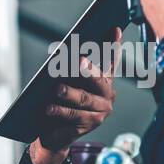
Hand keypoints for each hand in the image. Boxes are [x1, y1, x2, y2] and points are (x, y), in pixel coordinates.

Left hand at [28, 28, 120, 163]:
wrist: (56, 134)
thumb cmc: (62, 103)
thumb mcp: (68, 83)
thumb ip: (70, 71)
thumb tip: (61, 55)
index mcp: (104, 81)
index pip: (111, 60)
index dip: (113, 45)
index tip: (114, 28)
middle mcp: (106, 95)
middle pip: (98, 80)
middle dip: (88, 70)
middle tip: (80, 60)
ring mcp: (100, 112)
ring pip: (84, 99)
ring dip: (69, 93)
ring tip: (57, 89)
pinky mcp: (90, 125)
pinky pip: (74, 116)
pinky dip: (60, 111)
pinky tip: (48, 108)